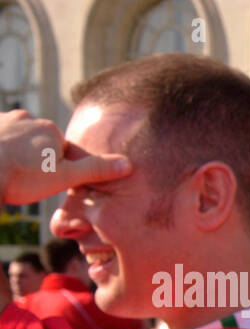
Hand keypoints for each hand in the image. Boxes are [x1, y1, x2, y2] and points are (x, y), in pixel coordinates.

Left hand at [0, 109, 131, 204]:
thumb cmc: (22, 178)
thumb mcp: (65, 178)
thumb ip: (95, 169)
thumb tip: (128, 164)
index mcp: (50, 129)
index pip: (60, 149)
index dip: (55, 167)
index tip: (43, 180)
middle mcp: (27, 118)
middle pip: (37, 142)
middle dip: (34, 158)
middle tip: (25, 178)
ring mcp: (3, 120)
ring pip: (16, 139)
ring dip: (14, 152)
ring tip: (9, 171)